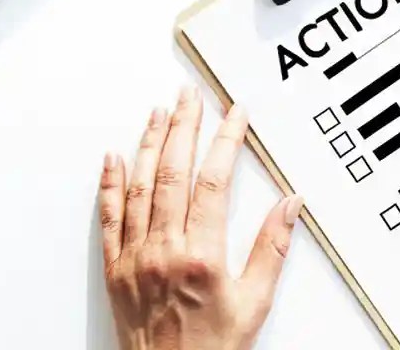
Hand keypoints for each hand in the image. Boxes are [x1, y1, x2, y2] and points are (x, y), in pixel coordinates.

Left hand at [98, 88, 302, 349]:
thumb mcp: (254, 303)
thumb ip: (272, 250)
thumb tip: (290, 205)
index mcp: (201, 256)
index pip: (214, 181)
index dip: (225, 140)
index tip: (234, 114)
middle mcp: (163, 251)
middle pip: (173, 172)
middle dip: (184, 127)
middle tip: (191, 96)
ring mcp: (135, 258)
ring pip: (139, 186)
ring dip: (149, 143)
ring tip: (159, 112)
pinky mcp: (115, 269)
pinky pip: (109, 218)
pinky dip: (110, 184)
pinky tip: (114, 157)